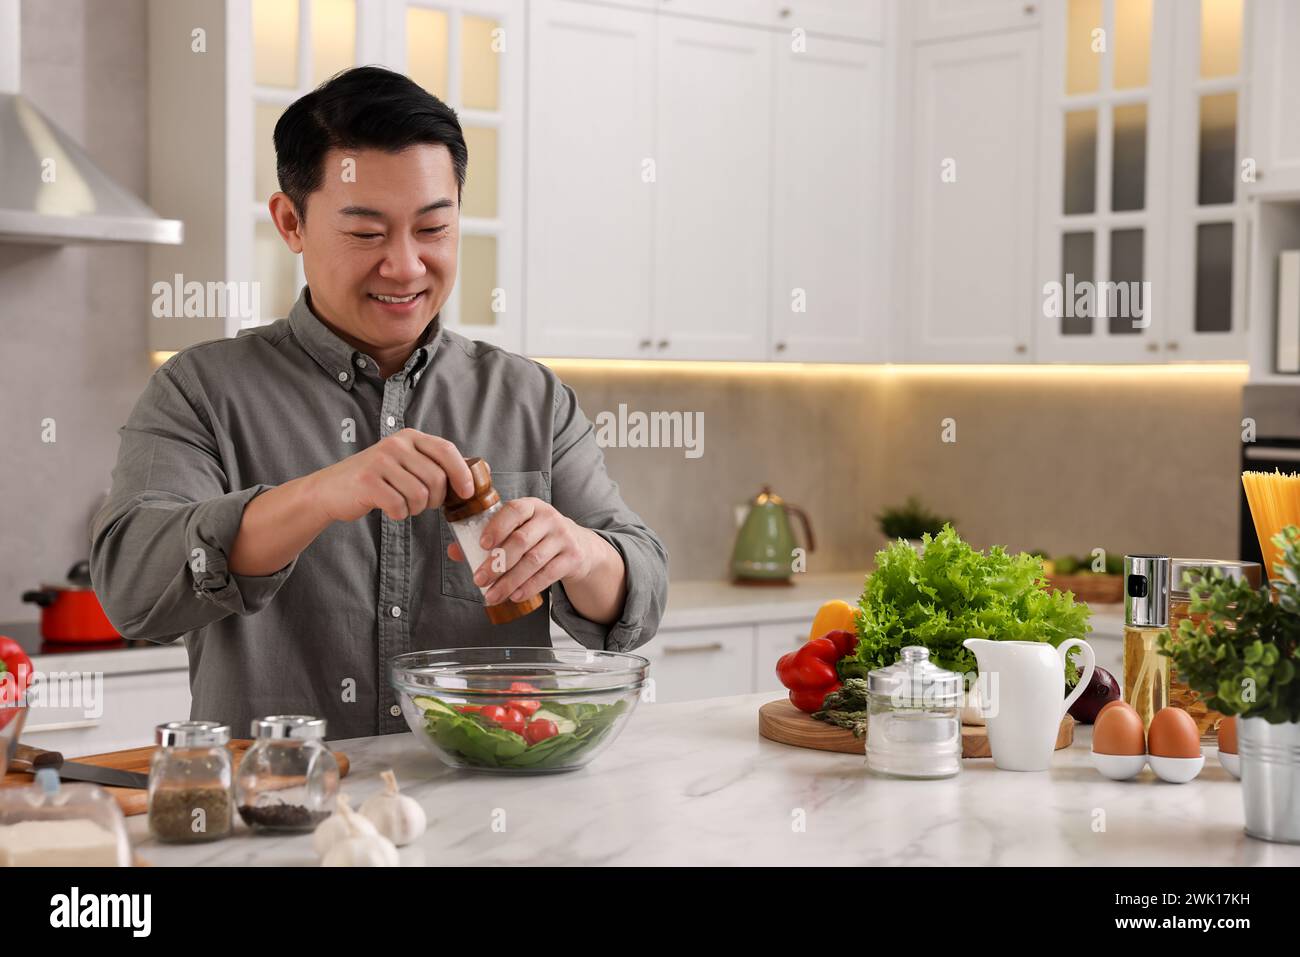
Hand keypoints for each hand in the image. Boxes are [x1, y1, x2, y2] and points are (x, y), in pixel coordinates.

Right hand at [307, 428, 474, 522]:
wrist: (331, 489)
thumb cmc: (374, 479)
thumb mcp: (403, 462)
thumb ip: (431, 463)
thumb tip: (469, 475)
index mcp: (409, 437)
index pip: (447, 450)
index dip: (462, 473)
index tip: (467, 492)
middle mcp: (395, 444)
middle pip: (437, 478)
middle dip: (436, 500)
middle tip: (423, 504)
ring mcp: (380, 461)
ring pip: (420, 495)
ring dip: (416, 509)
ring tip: (404, 504)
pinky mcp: (368, 482)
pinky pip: (400, 506)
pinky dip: (399, 514)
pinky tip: (389, 508)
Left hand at [445, 497, 594, 603]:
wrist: (578, 545)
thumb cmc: (537, 536)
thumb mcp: (517, 528)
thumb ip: (487, 538)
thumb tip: (454, 551)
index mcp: (531, 506)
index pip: (514, 510)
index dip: (497, 527)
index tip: (482, 545)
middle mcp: (549, 517)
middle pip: (521, 540)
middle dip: (497, 563)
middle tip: (479, 580)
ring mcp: (563, 537)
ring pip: (533, 561)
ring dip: (510, 581)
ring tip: (492, 595)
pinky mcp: (572, 557)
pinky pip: (549, 574)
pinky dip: (530, 587)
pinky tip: (515, 596)